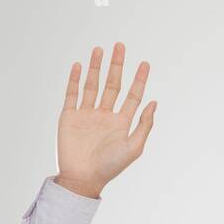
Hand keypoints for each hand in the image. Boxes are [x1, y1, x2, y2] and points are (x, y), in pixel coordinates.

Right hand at [56, 42, 155, 198]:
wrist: (83, 178)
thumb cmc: (111, 167)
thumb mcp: (134, 147)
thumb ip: (144, 125)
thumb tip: (154, 103)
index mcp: (122, 122)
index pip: (132, 95)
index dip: (139, 79)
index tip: (144, 63)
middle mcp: (105, 115)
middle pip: (112, 85)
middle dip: (116, 66)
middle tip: (120, 46)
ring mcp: (87, 114)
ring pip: (92, 85)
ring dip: (96, 68)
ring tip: (99, 50)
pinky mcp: (69, 116)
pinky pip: (72, 94)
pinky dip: (75, 79)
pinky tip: (80, 66)